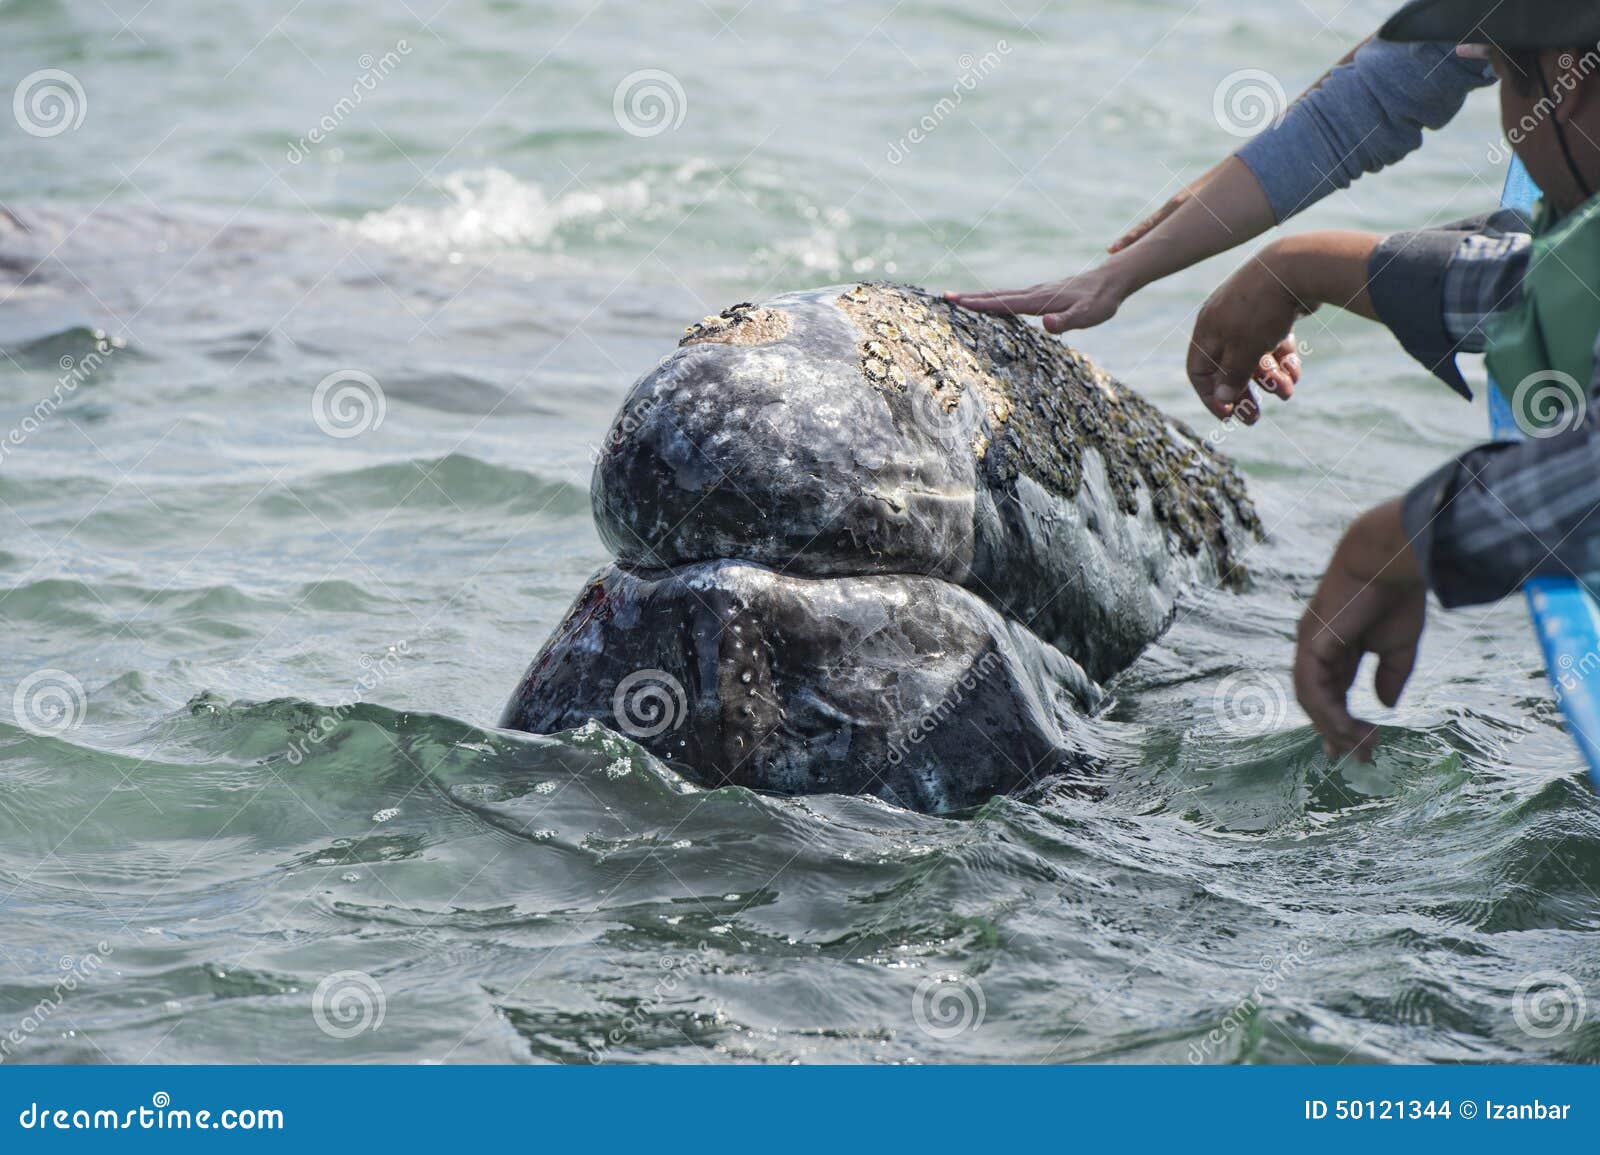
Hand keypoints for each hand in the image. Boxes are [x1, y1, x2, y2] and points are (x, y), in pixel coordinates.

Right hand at [944, 264, 1130, 333]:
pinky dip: (996, 298)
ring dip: (980, 297)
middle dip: (970, 298)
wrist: (1112, 280)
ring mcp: (1037, 292)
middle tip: (945, 297)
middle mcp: (1034, 293)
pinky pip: (1013, 296)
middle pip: (996, 296)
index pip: (1003, 303)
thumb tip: (1046, 324)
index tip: (956, 302)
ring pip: (1003, 294)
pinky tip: (994, 304)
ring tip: (960, 300)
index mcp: (1039, 301)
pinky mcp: (1042, 294)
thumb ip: (1067, 321)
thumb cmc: (1101, 301)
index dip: (979, 304)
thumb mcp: (1088, 316)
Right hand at [1187, 244, 1306, 424]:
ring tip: (1288, 392)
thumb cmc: (1262, 309)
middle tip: (1255, 419)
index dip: (1211, 396)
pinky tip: (1296, 372)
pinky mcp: (1273, 310)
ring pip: (1255, 357)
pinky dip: (1282, 360)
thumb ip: (1232, 377)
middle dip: (1243, 393)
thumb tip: (1222, 399)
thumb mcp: (1244, 350)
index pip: (1199, 371)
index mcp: (1207, 329)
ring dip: (1270, 379)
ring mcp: (1249, 315)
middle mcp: (1224, 322)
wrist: (1297, 266)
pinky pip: (1272, 343)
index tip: (1229, 416)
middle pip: (1228, 367)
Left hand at [1293, 499, 1425, 762]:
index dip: (1342, 722)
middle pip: (1319, 702)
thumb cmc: (1395, 595)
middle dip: (1337, 732)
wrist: (1389, 560)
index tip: (1360, 749)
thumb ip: (1391, 676)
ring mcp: (1309, 646)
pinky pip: (1313, 688)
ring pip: (1312, 700)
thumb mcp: (1398, 646)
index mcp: (1336, 649)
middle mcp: (1316, 650)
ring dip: (1334, 727)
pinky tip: (1347, 729)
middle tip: (1361, 757)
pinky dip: (1327, 712)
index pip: (1332, 694)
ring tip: (1361, 746)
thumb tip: (1385, 707)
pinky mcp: (1311, 643)